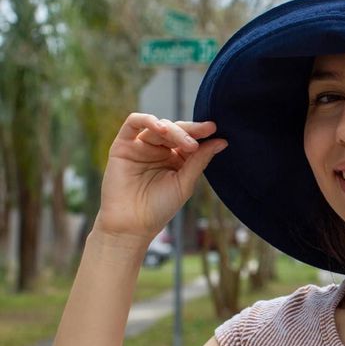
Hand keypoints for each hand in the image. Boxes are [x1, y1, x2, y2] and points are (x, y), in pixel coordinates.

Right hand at [94, 113, 227, 240]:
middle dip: (190, 131)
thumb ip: (200, 160)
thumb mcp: (185, 183)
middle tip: (199, 140)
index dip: (201, 132)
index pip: (190, 138)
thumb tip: (222, 141)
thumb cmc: (160, 208)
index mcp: (176, 158)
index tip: (214, 129)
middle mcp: (159, 150)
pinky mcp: (123, 145)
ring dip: (174, 130)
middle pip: (175, 129)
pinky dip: (147, 120)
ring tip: (186, 143)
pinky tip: (161, 127)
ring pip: (158, 126)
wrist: (132, 225)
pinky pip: (133, 123)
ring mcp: (141, 146)